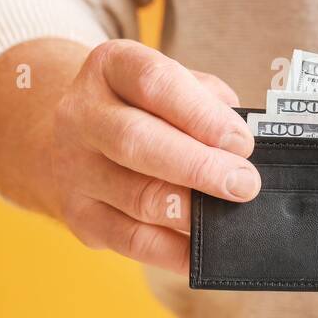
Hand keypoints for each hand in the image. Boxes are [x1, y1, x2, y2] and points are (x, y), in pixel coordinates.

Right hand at [45, 39, 258, 273]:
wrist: (80, 136)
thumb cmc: (148, 107)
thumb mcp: (176, 84)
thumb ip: (208, 103)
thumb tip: (240, 146)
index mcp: (111, 67)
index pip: (154, 83)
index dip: (203, 115)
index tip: (242, 141)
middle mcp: (81, 114)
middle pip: (136, 142)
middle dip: (199, 167)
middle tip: (244, 184)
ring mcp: (74, 168)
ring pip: (136, 197)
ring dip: (191, 211)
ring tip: (229, 213)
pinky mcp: (79, 215)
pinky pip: (131, 240)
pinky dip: (173, 250)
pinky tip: (203, 249)